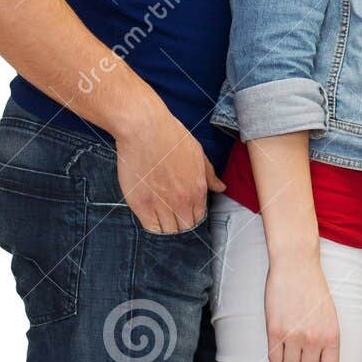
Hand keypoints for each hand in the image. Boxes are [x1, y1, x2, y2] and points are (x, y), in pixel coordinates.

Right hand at [114, 104, 222, 233]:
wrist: (145, 130)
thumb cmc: (172, 137)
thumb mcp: (198, 154)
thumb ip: (209, 175)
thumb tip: (221, 188)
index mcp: (197, 190)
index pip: (199, 218)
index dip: (193, 219)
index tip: (186, 215)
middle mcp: (181, 201)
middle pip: (184, 229)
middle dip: (181, 226)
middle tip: (173, 219)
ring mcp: (160, 204)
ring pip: (167, 231)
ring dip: (167, 228)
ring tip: (162, 219)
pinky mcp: (140, 204)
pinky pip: (150, 227)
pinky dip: (152, 226)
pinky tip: (151, 218)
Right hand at [265, 248, 339, 361]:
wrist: (296, 265)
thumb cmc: (313, 286)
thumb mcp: (330, 314)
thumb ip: (326, 337)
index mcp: (332, 334)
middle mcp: (314, 338)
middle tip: (301, 352)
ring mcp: (294, 336)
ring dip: (289, 359)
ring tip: (290, 342)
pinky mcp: (275, 331)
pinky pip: (274, 359)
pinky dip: (276, 353)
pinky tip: (280, 340)